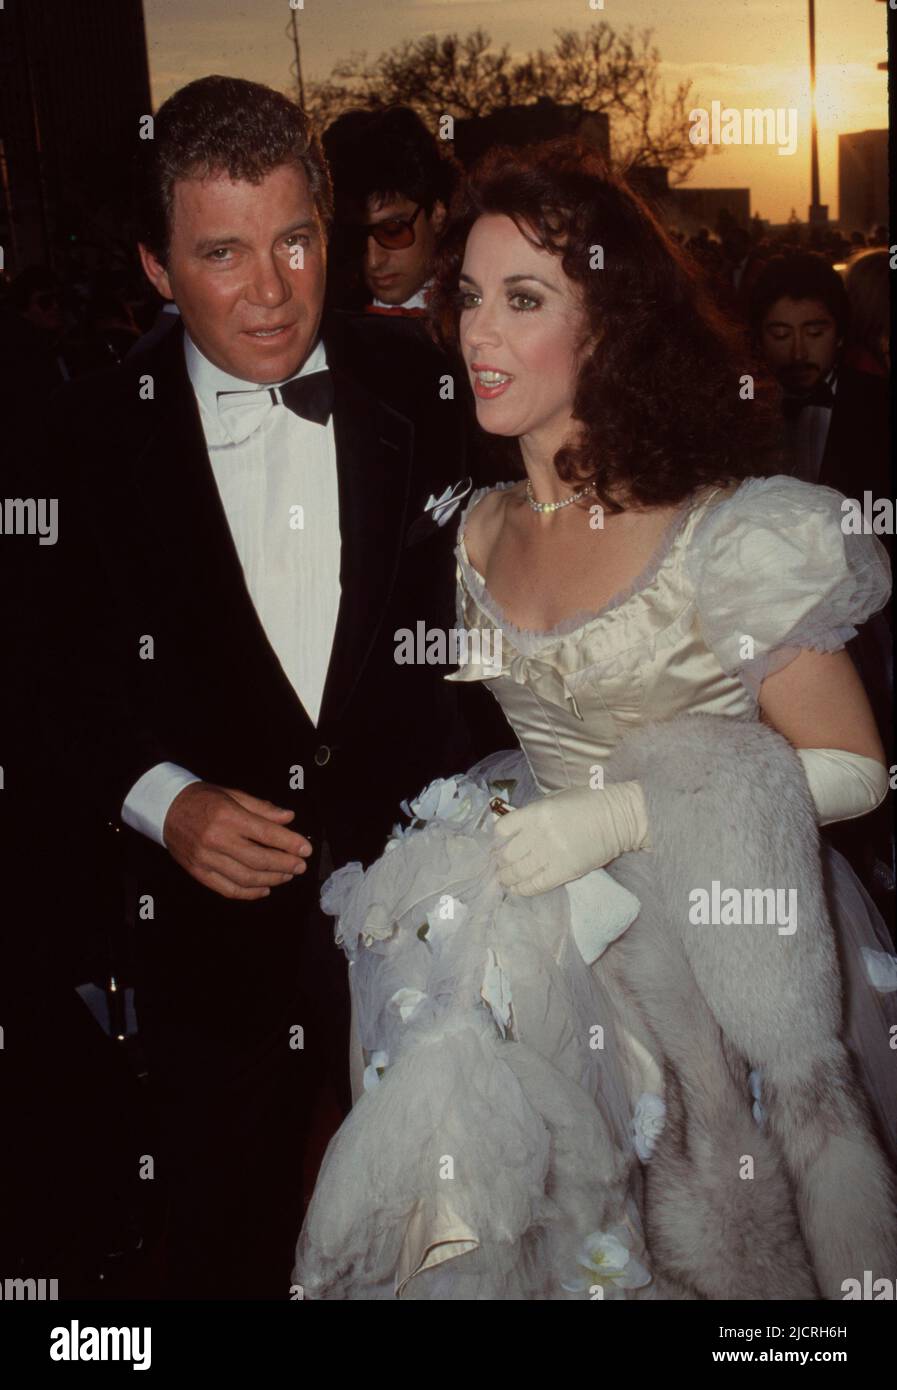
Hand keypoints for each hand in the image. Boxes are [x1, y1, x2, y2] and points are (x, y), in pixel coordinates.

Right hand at [163, 782, 312, 899]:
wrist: (165, 808)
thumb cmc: (202, 799)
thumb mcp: (233, 795)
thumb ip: (262, 808)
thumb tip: (288, 818)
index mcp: (228, 816)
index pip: (266, 834)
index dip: (290, 843)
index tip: (306, 849)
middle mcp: (217, 839)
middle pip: (259, 859)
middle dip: (285, 864)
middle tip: (300, 866)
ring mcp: (206, 859)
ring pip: (246, 877)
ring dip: (271, 879)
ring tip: (286, 876)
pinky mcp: (198, 872)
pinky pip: (228, 889)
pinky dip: (249, 893)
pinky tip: (264, 889)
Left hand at [494, 781, 649, 896]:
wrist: (621, 818)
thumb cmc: (590, 801)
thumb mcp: (556, 797)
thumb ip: (535, 812)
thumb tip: (516, 827)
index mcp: (537, 812)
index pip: (503, 829)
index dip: (498, 839)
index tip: (499, 843)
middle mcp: (540, 834)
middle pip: (508, 854)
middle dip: (500, 861)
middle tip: (500, 865)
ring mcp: (552, 854)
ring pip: (518, 872)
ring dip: (507, 878)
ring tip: (505, 880)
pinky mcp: (565, 872)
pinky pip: (536, 885)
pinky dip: (523, 889)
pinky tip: (517, 889)